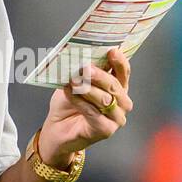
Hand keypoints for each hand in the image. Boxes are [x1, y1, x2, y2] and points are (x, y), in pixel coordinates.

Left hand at [40, 47, 133, 166]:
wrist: (57, 129)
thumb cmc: (68, 105)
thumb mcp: (76, 82)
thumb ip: (84, 72)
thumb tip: (82, 56)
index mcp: (118, 88)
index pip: (123, 73)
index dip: (119, 62)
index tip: (112, 50)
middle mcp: (121, 103)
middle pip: (115, 86)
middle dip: (100, 75)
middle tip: (86, 68)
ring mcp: (116, 118)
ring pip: (105, 100)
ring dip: (87, 89)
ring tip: (73, 80)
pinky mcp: (106, 130)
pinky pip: (93, 113)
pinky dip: (80, 101)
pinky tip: (69, 91)